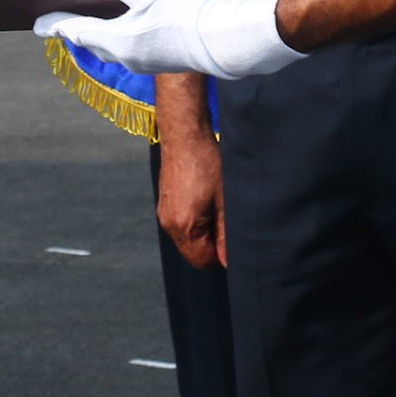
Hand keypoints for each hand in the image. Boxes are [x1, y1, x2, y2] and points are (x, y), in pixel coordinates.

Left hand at [34, 0, 303, 79]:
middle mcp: (133, 56)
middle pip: (96, 40)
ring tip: (98, 13)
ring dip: (104, 28)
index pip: (78, 31)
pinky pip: (139, 40)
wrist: (235, 39)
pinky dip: (127, 27)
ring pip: (119, 42)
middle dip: (79, 29)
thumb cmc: (189, 14)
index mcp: (119, 43)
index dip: (57, 24)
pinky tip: (138, 13)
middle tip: (63, 18)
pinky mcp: (174, 52)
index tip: (38, 24)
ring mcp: (154, 57)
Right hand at [158, 129, 227, 269]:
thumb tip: (228, 261)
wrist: (184, 135)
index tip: (231, 240)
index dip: (219, 256)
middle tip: (225, 223)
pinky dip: (192, 223)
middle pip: (192, 253)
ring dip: (201, 234)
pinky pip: (179, 225)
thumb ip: (226, 234)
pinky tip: (203, 202)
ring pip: (185, 239)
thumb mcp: (225, 200)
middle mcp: (169, 224)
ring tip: (215, 209)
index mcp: (185, 226)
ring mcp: (164, 213)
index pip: (202, 262)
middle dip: (210, 246)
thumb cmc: (208, 164)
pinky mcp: (164, 203)